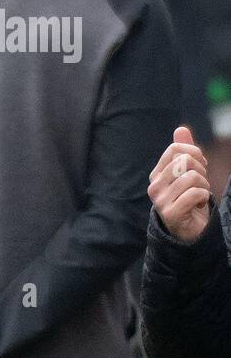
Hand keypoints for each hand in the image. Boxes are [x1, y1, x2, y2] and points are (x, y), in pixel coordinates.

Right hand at [149, 126, 212, 243]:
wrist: (187, 229)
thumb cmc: (188, 198)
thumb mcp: (187, 173)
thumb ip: (184, 151)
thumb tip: (181, 129)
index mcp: (157, 174)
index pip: (175, 149)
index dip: (195, 153)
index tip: (201, 166)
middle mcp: (155, 185)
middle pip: (184, 161)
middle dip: (201, 171)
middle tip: (200, 184)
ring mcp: (160, 200)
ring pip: (192, 177)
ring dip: (204, 187)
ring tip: (199, 196)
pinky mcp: (170, 213)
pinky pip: (195, 194)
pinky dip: (203, 198)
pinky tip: (198, 205)